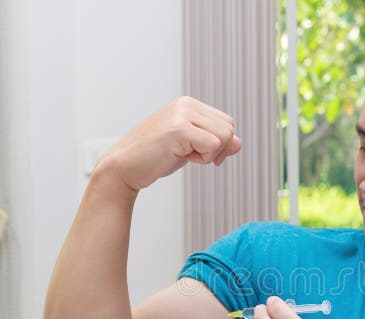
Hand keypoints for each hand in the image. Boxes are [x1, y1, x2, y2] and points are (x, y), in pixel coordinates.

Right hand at [96, 96, 241, 190]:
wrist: (125, 167)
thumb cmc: (155, 157)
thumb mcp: (191, 147)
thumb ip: (215, 143)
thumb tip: (239, 143)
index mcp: (188, 104)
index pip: (226, 122)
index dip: (220, 144)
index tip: (200, 154)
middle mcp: (186, 105)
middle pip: (229, 128)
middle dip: (216, 149)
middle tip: (191, 155)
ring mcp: (181, 115)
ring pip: (224, 136)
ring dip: (208, 154)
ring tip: (183, 154)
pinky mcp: (178, 129)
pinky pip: (212, 146)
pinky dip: (202, 158)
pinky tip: (180, 156)